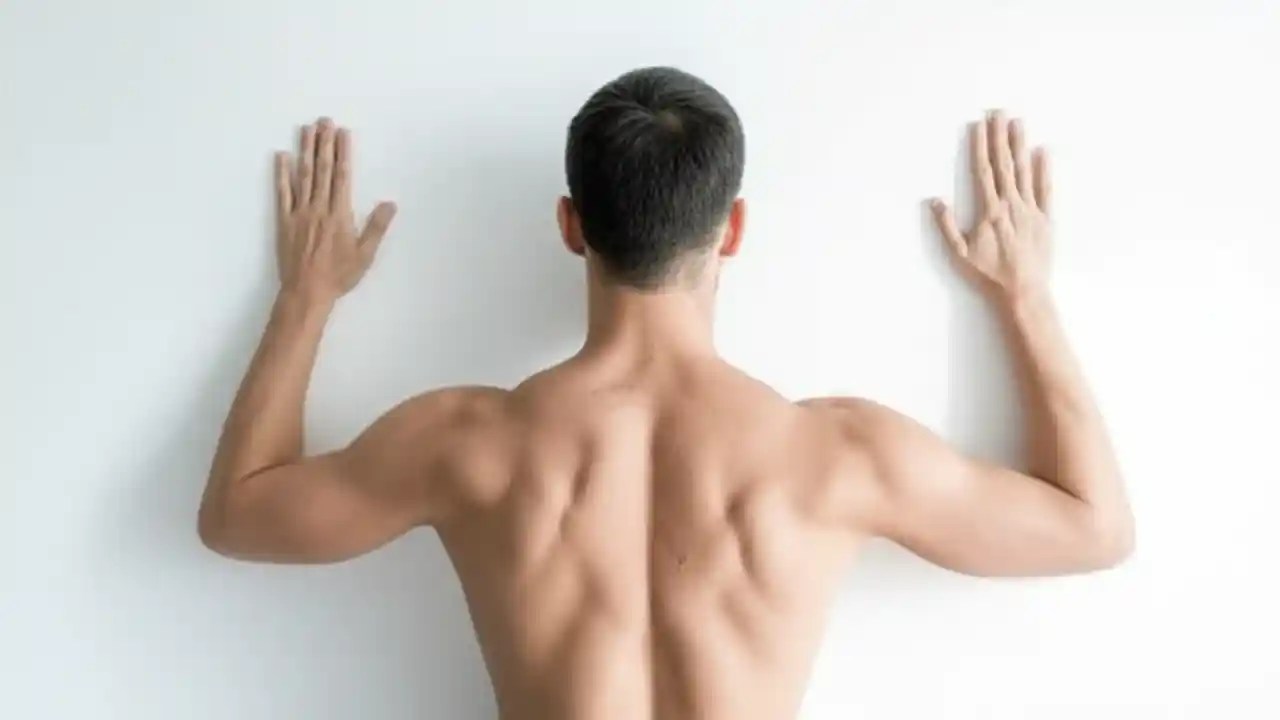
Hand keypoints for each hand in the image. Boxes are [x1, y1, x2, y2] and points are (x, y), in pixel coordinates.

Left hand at [274, 117, 396, 305]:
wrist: (307, 291)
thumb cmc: (339, 275)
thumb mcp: (365, 254)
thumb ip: (376, 227)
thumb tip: (390, 204)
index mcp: (339, 214)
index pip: (342, 176)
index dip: (343, 153)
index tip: (343, 134)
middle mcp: (319, 207)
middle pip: (322, 170)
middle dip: (324, 143)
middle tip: (324, 121)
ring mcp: (300, 212)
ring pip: (303, 175)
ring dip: (305, 150)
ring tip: (306, 130)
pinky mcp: (284, 220)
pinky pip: (283, 193)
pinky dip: (281, 174)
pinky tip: (282, 156)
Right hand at [931, 111, 1051, 303]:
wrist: (1023, 290)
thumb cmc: (989, 274)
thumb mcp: (960, 253)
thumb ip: (946, 226)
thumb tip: (934, 200)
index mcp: (989, 210)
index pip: (983, 171)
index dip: (980, 146)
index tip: (978, 126)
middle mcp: (1011, 204)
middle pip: (1004, 164)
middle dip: (1000, 136)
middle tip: (999, 112)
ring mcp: (1031, 210)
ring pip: (1025, 171)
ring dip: (1020, 145)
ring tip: (1018, 122)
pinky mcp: (1046, 219)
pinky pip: (1046, 189)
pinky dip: (1044, 170)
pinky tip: (1043, 151)